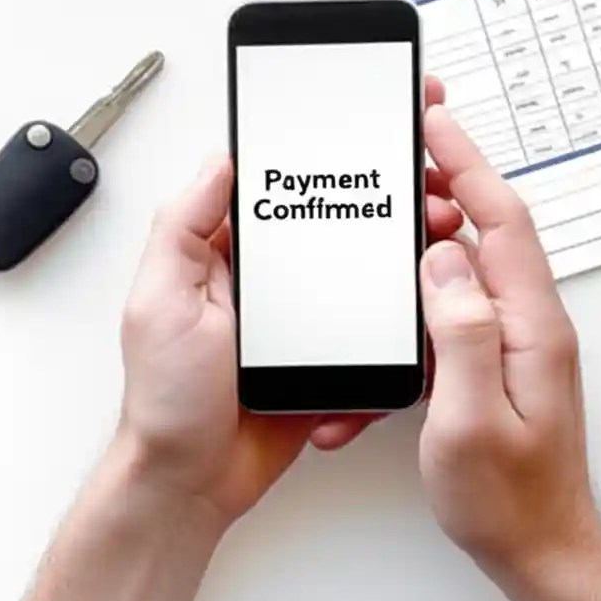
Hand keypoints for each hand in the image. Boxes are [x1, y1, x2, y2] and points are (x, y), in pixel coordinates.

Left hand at [118, 77, 463, 527]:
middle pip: (342, 218)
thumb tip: (222, 160)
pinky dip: (401, 317)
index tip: (373, 118)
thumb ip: (186, 226)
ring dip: (409, 252)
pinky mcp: (331, 356)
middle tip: (431, 183)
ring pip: (370, 268)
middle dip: (391, 195)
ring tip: (439, 235)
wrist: (193, 482)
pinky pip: (376, 327)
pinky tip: (423, 299)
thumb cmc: (167, 399)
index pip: (285, 181)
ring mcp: (307, 317)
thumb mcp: (161, 299)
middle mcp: (274, 277)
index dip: (328, 147)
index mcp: (232, 252)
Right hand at [417, 105, 600, 574]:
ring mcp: (516, 341)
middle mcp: (531, 324)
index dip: (467, 165)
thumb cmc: (509, 499)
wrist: (539, 546)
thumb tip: (444, 260)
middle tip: (407, 151)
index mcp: (533, 326)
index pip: (502, 222)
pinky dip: (426, 299)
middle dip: (449, 182)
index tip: (434, 123)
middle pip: (490, 230)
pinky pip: (460, 309)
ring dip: (432, 239)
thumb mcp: (469, 418)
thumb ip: (461, 332)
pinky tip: (398, 312)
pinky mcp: (498, 361)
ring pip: (471, 266)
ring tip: (393, 220)